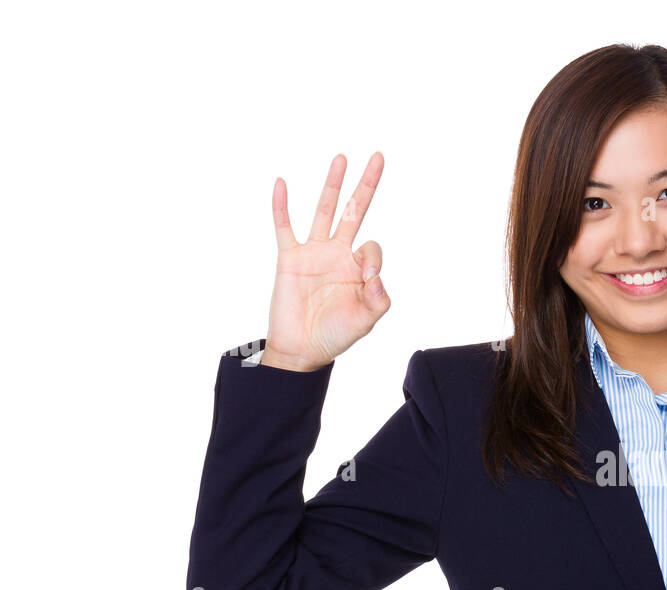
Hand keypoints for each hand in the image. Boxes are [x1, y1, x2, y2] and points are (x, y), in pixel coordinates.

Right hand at [263, 152, 390, 371]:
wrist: (302, 349)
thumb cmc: (334, 335)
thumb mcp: (367, 320)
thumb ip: (379, 298)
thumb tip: (375, 274)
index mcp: (358, 268)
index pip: (373, 246)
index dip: (373, 257)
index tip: (367, 277)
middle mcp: (337, 254)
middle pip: (354, 211)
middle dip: (366, 185)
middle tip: (378, 157)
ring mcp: (313, 253)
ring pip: (324, 210)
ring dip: (333, 184)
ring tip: (341, 158)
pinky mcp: (289, 258)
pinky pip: (284, 226)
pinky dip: (281, 206)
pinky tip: (282, 183)